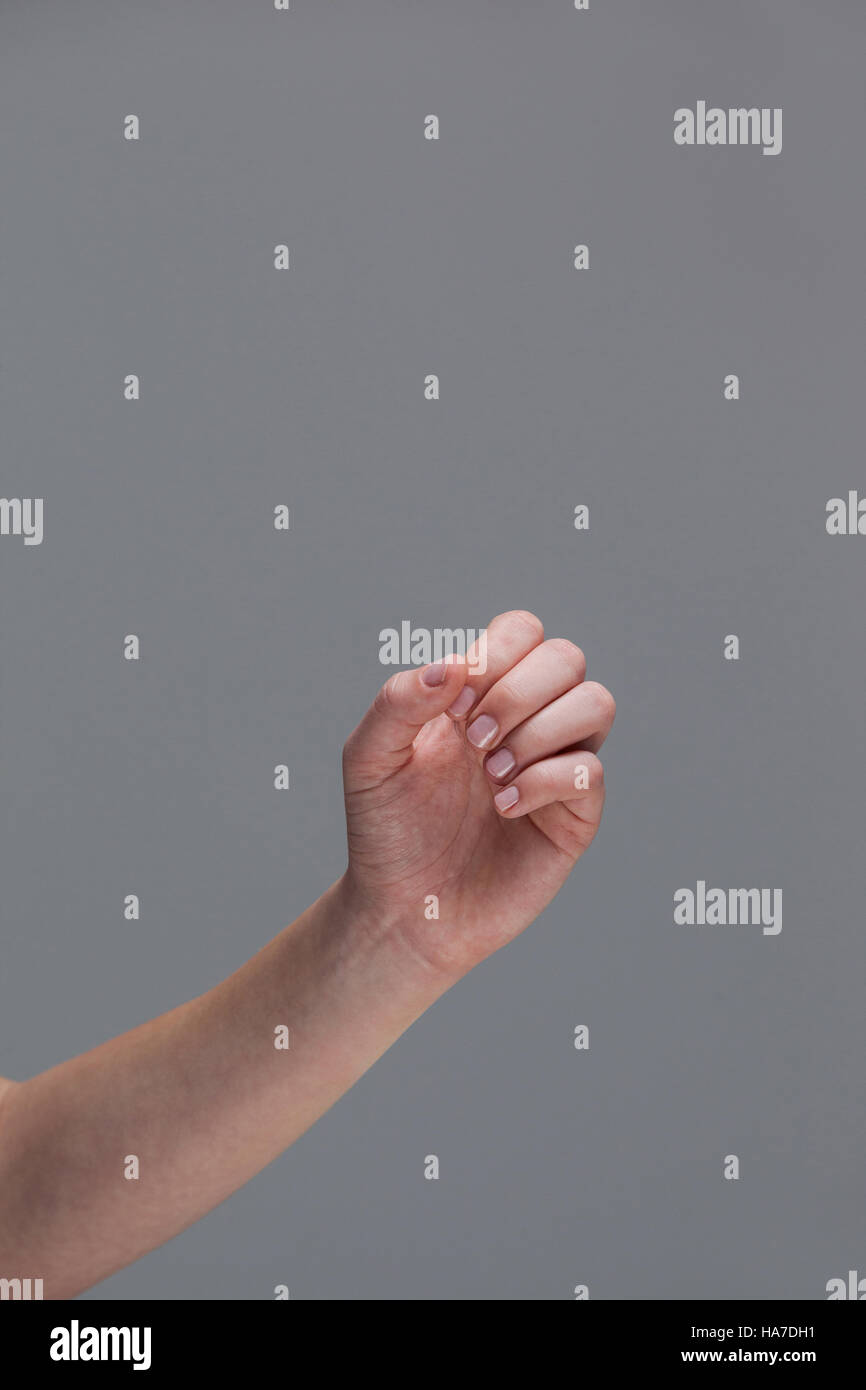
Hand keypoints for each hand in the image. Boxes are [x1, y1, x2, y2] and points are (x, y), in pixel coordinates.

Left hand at [341, 610, 614, 976]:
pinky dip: (545, 781)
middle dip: (518, 691)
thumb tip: (454, 664)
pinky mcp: (574, 816)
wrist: (400, 909)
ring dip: (540, 730)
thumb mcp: (369, 757)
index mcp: (482, 695)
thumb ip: (399, 700)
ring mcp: (555, 766)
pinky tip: (504, 808)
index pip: (521, 633)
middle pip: (565, 657)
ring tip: (491, 774)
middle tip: (473, 740)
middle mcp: (528, 722)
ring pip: (596, 703)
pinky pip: (590, 771)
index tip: (453, 707)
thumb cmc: (385, 830)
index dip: (495, 655)